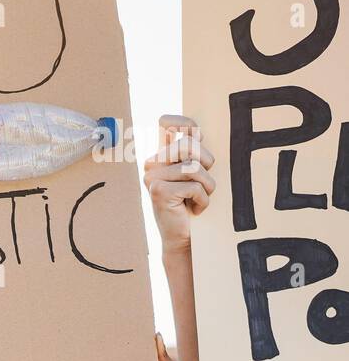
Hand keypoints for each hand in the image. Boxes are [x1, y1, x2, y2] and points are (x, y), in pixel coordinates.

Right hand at [143, 115, 214, 254]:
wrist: (183, 239)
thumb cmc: (192, 205)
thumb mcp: (197, 176)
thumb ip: (194, 155)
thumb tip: (197, 132)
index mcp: (163, 157)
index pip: (176, 129)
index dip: (183, 122)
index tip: (179, 124)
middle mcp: (152, 164)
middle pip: (189, 144)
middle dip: (207, 163)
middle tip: (204, 183)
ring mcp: (152, 178)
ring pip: (194, 167)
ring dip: (207, 186)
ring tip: (199, 198)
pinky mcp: (158, 192)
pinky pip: (194, 186)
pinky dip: (202, 200)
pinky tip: (193, 210)